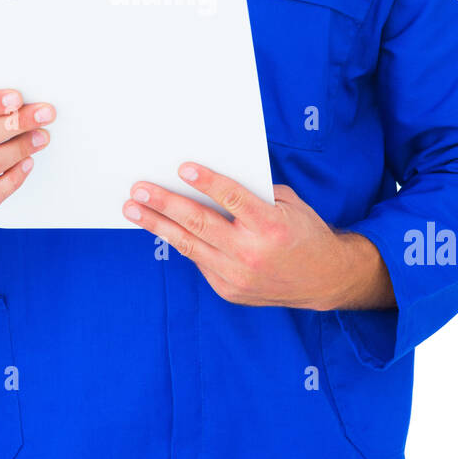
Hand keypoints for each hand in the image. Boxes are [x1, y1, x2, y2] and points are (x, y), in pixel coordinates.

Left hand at [122, 163, 393, 310]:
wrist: (323, 280)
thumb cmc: (304, 232)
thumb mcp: (288, 204)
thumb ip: (253, 194)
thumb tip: (210, 181)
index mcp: (270, 226)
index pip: (233, 199)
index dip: (207, 182)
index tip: (182, 168)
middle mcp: (251, 253)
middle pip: (199, 223)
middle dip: (164, 204)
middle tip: (139, 189)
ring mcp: (237, 275)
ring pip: (188, 245)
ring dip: (157, 225)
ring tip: (133, 209)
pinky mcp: (228, 290)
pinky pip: (199, 260)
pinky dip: (181, 241)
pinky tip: (162, 227)